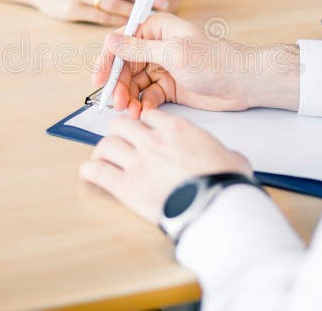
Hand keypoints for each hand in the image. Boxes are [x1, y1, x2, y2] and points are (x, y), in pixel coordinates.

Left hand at [79, 109, 251, 223]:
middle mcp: (154, 141)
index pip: (150, 115)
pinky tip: (89, 173)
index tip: (144, 132)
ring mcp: (138, 162)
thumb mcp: (233, 159)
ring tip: (103, 159)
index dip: (145, 123)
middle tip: (120, 143)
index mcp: (179, 131)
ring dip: (103, 151)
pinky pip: (97, 171)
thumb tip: (231, 158)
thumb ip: (226, 153)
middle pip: (122, 124)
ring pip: (106, 144)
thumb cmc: (227, 183)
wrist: (216, 206)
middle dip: (119, 132)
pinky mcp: (126, 186)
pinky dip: (90, 171)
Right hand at [92, 13, 300, 117]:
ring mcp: (162, 67)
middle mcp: (156, 46)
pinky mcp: (169, 86)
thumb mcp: (174, 53)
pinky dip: (143, 104)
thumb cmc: (215, 61)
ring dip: (129, 97)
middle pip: (125, 65)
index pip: (121, 40)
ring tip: (130, 110)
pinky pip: (147, 95)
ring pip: (134, 82)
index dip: (108, 59)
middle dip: (118, 84)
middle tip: (117, 102)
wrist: (244, 82)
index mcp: (157, 29)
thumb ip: (140, 48)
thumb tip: (111, 40)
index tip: (99, 78)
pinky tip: (143, 111)